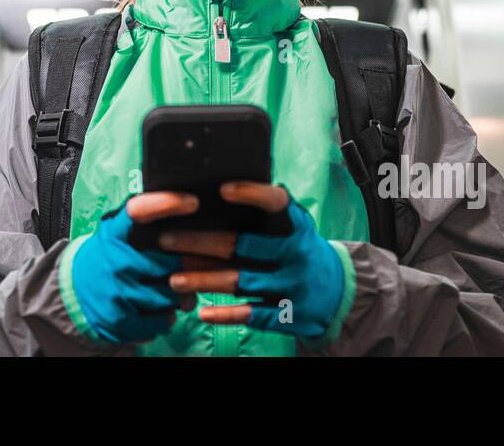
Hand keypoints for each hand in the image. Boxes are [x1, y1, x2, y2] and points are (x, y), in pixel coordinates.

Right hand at [69, 191, 224, 342]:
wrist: (72, 291)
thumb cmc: (106, 258)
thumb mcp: (114, 233)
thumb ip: (141, 221)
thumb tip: (184, 207)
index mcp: (114, 233)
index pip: (140, 210)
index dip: (167, 203)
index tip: (192, 202)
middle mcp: (115, 260)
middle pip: (171, 261)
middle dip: (190, 265)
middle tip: (198, 266)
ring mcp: (117, 291)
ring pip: (170, 294)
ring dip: (182, 295)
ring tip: (182, 291)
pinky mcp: (119, 320)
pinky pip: (161, 320)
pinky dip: (168, 317)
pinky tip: (164, 310)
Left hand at [156, 182, 347, 339]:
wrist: (336, 291)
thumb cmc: (299, 249)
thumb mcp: (292, 226)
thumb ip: (264, 213)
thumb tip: (215, 197)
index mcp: (295, 225)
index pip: (275, 203)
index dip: (251, 194)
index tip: (222, 189)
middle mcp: (294, 253)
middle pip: (241, 246)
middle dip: (199, 243)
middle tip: (167, 240)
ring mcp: (292, 285)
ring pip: (239, 282)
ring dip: (204, 280)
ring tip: (174, 279)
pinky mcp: (288, 314)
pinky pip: (251, 314)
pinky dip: (225, 314)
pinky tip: (203, 311)